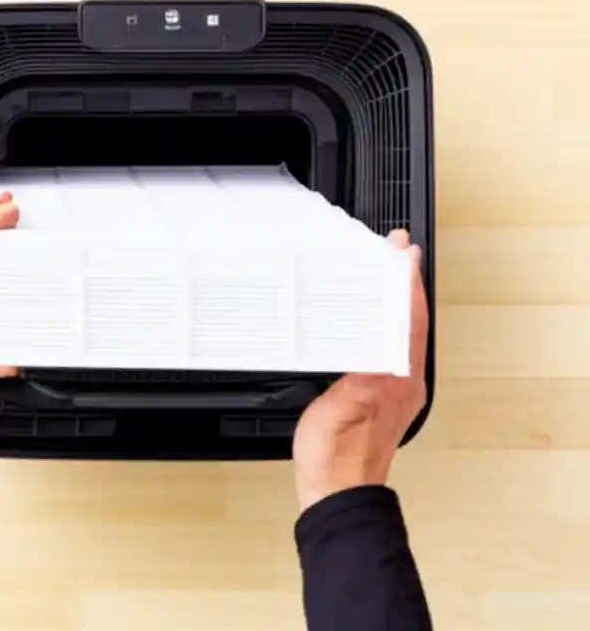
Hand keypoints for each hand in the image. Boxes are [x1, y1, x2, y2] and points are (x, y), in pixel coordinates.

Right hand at [292, 229, 428, 511]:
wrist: (337, 493)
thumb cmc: (337, 456)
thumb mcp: (347, 403)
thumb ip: (365, 368)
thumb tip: (377, 334)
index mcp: (399, 378)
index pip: (407, 317)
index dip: (405, 282)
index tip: (401, 252)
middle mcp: (403, 381)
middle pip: (407, 321)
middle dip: (402, 285)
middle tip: (395, 253)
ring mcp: (394, 390)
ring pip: (398, 334)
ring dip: (392, 303)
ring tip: (385, 278)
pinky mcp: (379, 398)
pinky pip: (386, 350)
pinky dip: (381, 326)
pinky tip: (369, 323)